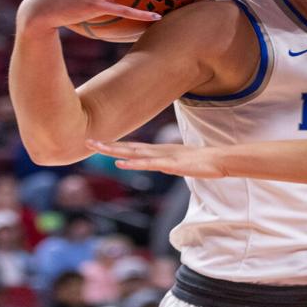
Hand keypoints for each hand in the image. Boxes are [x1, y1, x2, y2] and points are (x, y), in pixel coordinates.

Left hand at [88, 139, 226, 177]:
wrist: (219, 160)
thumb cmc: (203, 162)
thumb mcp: (181, 163)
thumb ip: (169, 163)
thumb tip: (164, 166)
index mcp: (158, 152)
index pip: (132, 147)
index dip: (114, 145)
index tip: (97, 142)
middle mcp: (156, 152)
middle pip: (127, 148)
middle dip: (107, 145)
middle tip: (87, 141)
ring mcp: (162, 158)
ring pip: (133, 153)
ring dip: (114, 150)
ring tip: (96, 147)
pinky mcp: (170, 165)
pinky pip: (148, 164)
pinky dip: (133, 163)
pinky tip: (120, 163)